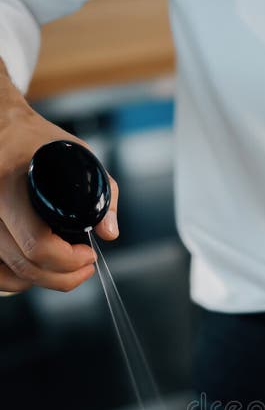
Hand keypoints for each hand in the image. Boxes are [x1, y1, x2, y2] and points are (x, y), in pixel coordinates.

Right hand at [0, 97, 118, 294]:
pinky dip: (18, 280)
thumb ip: (104, 194)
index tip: (90, 254)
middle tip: (85, 266)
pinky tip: (39, 269)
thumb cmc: (37, 141)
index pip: (38, 245)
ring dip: (44, 280)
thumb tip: (108, 232)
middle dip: (65, 275)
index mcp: (10, 185)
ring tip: (66, 267)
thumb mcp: (80, 156)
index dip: (70, 260)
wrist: (1, 130)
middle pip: (26, 265)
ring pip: (10, 274)